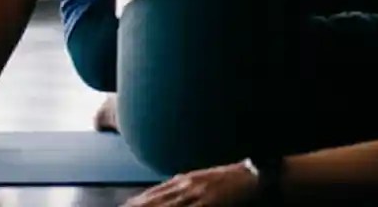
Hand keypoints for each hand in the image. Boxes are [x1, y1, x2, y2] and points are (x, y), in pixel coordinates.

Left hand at [123, 161, 259, 206]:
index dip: (136, 202)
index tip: (122, 206)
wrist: (254, 174)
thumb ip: (184, 187)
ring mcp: (196, 194)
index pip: (153, 194)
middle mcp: (186, 185)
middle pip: (155, 201)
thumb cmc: (230, 180)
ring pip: (166, 206)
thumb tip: (163, 196)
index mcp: (184, 180)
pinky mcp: (208, 203)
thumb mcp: (202, 181)